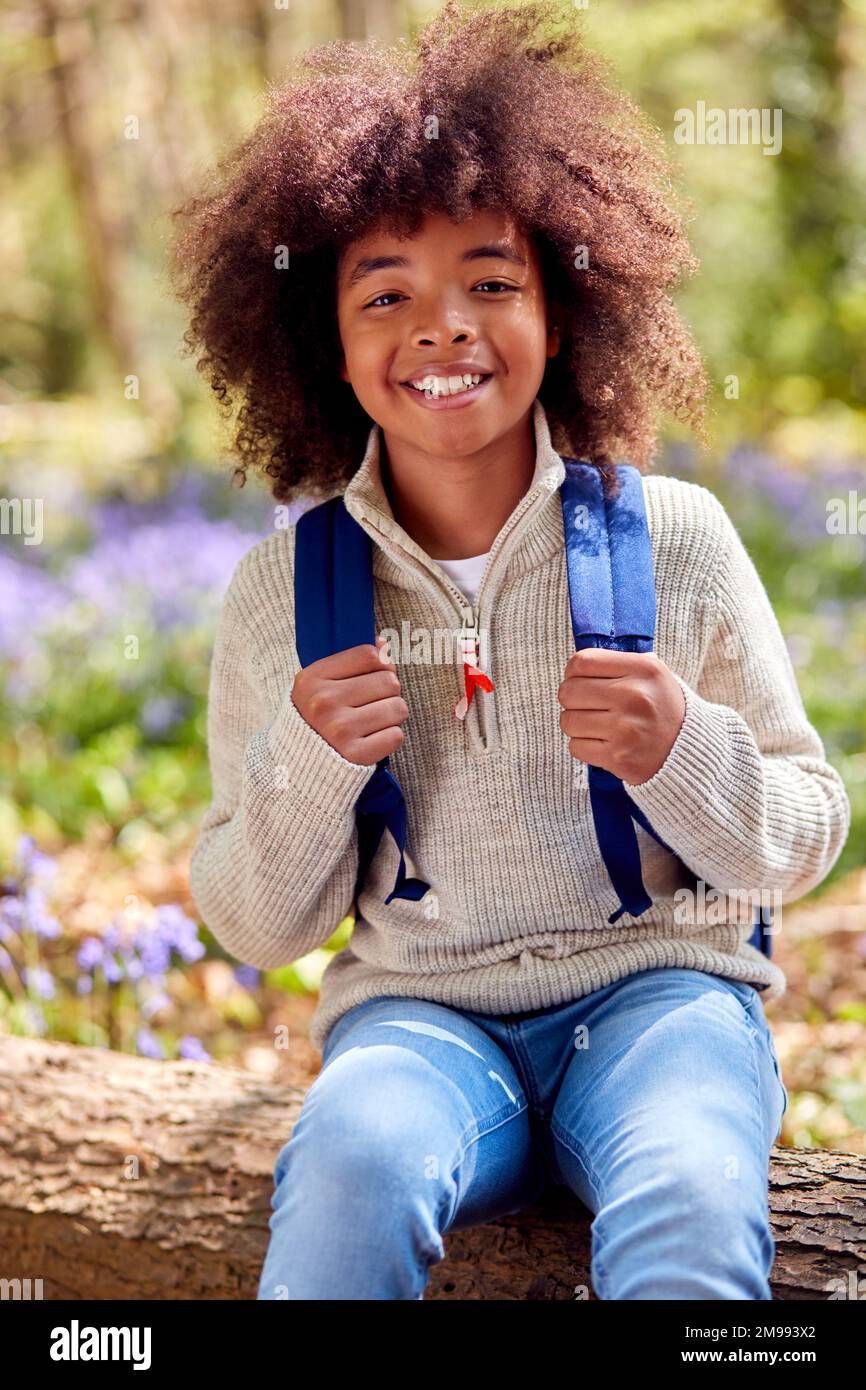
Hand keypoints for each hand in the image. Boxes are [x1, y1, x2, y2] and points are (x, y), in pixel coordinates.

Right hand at [291, 635, 408, 765]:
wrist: (298, 762)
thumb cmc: (316, 716)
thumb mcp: (319, 683)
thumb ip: (352, 661)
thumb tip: (384, 644)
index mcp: (312, 679)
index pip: (369, 655)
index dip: (381, 663)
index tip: (374, 674)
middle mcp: (324, 703)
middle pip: (389, 681)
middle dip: (388, 691)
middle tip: (372, 703)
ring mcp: (339, 730)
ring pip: (398, 708)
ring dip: (392, 714)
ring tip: (372, 720)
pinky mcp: (355, 755)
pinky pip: (396, 735)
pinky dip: (389, 736)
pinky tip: (372, 738)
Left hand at [557, 648, 685, 784]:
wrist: (689, 751)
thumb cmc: (663, 708)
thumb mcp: (653, 674)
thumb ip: (618, 664)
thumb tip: (575, 666)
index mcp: (644, 669)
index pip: (582, 662)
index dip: (572, 673)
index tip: (579, 681)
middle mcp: (635, 696)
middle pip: (569, 692)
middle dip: (572, 700)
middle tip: (586, 706)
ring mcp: (626, 729)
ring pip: (568, 721)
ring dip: (575, 724)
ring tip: (595, 725)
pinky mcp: (618, 757)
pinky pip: (576, 747)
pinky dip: (583, 746)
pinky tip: (601, 743)